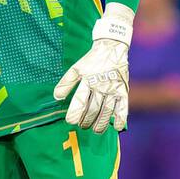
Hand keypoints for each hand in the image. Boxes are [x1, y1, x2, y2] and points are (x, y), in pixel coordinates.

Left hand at [53, 3, 133, 133]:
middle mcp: (101, 85)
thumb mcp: (76, 68)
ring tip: (95, 131)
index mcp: (88, 80)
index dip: (74, 113)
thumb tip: (56, 97)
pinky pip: (123, 106)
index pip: (80, 101)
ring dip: (101, 123)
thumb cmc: (92, 60)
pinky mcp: (123, 90)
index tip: (70, 121)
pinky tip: (116, 127)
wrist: (112, 47)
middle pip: (93, 108)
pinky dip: (120, 118)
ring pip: (106, 110)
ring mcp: (113, 88)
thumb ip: (66, 83)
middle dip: (86, 120)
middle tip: (82, 126)